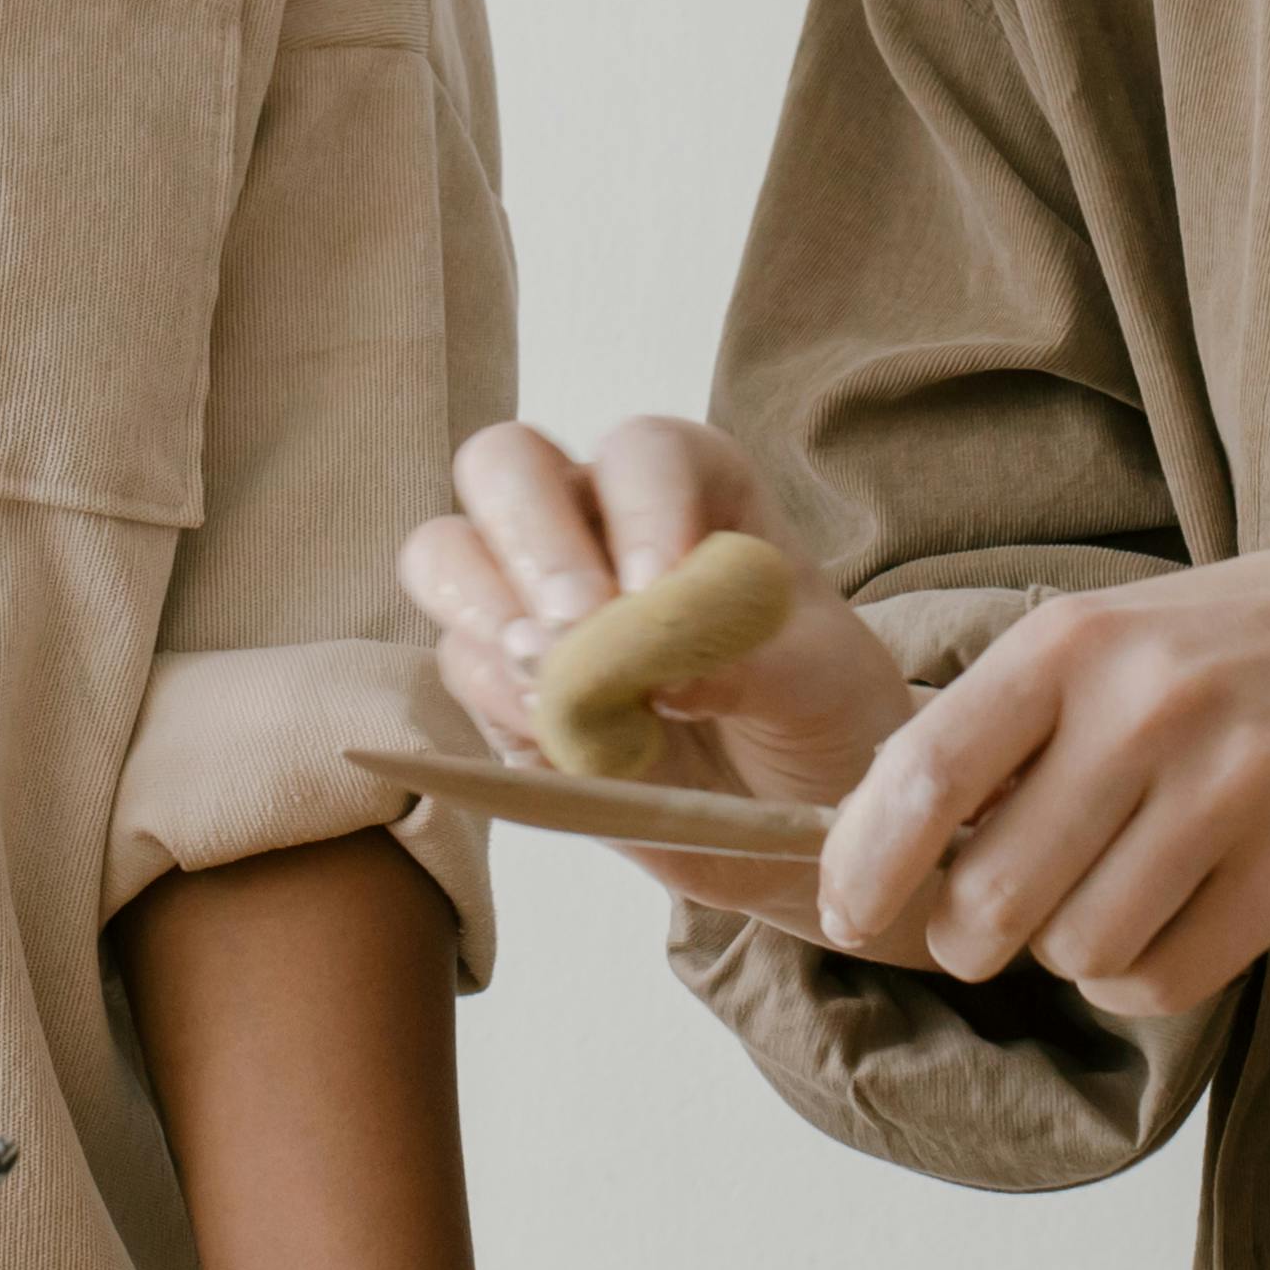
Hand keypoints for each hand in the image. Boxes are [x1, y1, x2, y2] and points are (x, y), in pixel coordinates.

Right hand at [403, 421, 916, 939]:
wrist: (798, 817)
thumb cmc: (822, 716)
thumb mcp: (822, 682)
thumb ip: (749, 657)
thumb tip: (660, 668)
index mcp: (692, 485)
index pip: (640, 452)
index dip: (641, 510)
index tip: (658, 589)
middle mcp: (597, 519)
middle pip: (504, 465)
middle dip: (532, 542)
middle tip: (576, 630)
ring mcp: (534, 597)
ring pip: (447, 552)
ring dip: (486, 613)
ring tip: (552, 683)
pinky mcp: (503, 684)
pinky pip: (460, 664)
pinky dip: (497, 699)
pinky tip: (562, 741)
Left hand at [817, 529, 1269, 1022]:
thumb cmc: (1236, 645)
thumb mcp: (1109, 636)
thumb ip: (1007, 728)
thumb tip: (882, 847)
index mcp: (1073, 640)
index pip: (925, 774)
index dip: (864, 864)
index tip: (843, 911)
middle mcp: (1146, 706)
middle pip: (993, 895)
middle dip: (970, 937)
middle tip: (991, 924)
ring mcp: (1230, 785)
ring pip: (1079, 950)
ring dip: (1069, 957)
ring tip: (1104, 902)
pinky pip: (1168, 977)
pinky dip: (1141, 980)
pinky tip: (1164, 925)